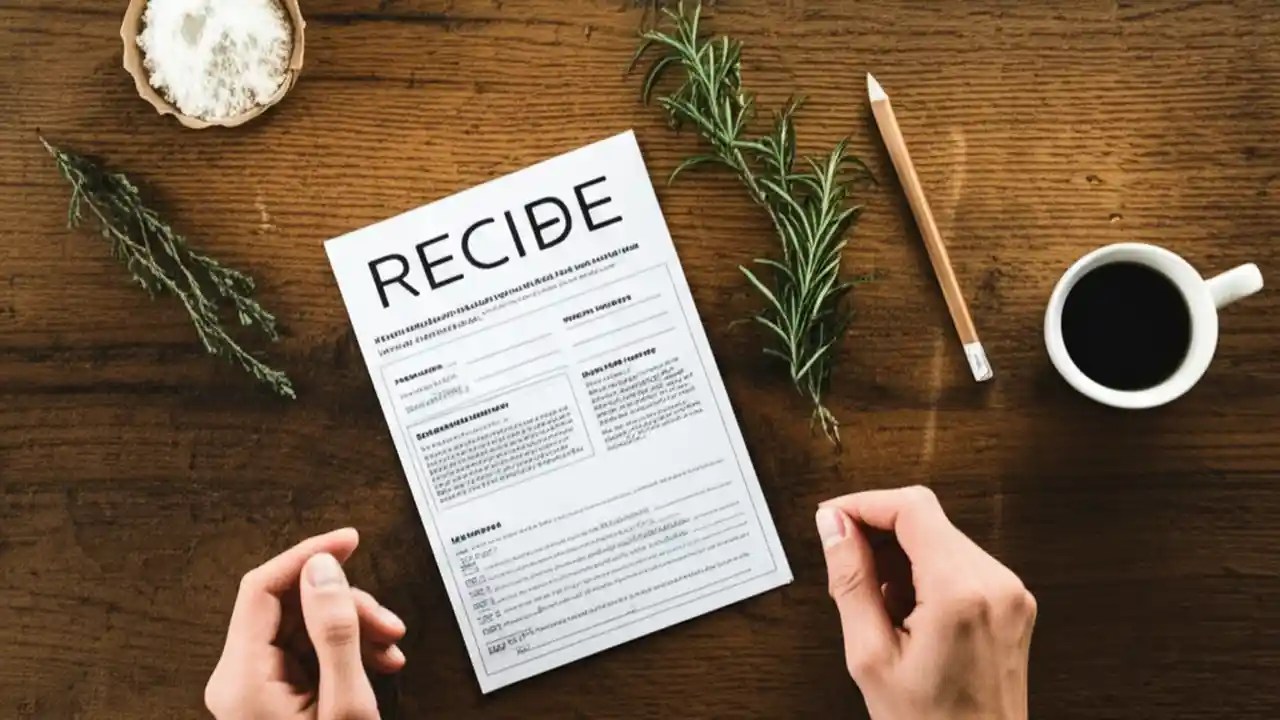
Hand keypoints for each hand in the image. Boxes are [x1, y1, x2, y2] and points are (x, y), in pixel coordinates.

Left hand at [204, 528, 406, 719]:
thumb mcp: (346, 703)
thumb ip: (334, 635)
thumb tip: (323, 568)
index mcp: (243, 678)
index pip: (261, 587)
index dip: (308, 555)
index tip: (348, 541)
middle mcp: (239, 678)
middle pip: (289, 606)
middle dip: (345, 606)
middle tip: (385, 622)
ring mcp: (255, 686)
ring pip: (303, 625)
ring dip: (352, 628)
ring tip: (388, 648)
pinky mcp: (273, 694)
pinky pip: (308, 650)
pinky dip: (345, 650)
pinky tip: (376, 662)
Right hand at [816, 487, 1035, 719]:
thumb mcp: (870, 655)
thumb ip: (851, 581)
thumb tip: (833, 525)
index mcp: (961, 593)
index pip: (911, 508)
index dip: (864, 504)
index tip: (832, 519)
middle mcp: (996, 584)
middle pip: (927, 519)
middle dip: (879, 534)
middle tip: (846, 570)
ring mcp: (1010, 593)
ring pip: (941, 539)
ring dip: (901, 557)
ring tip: (881, 608)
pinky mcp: (1012, 603)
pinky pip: (961, 564)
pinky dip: (926, 574)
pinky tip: (908, 614)